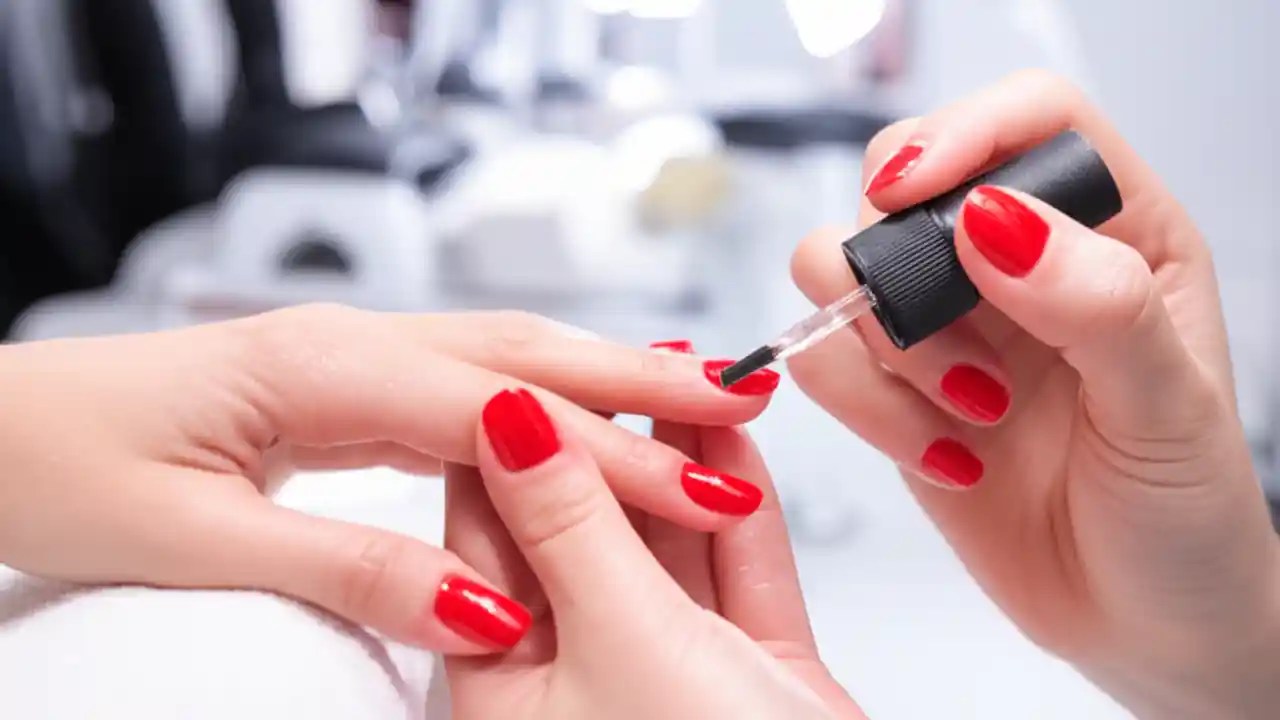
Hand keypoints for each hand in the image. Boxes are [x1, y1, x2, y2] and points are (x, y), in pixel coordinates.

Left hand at [0, 305, 780, 654]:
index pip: (501, 410)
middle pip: (525, 353)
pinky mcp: (344, 382)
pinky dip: (543, 394)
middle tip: (740, 400)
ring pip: (505, 356)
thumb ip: (346, 565)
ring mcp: (349, 355)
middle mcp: (347, 344)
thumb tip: (478, 603)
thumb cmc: (61, 462)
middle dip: (639, 380)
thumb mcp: (194, 538)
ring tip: (694, 397)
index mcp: (317, 368)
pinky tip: (580, 412)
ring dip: (603, 378)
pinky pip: (468, 380)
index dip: (609, 451)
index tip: (697, 484)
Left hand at [443, 360, 862, 718]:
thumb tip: (510, 421)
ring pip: (663, 539)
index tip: (529, 359)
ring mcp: (667, 674)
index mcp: (504, 687)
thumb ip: (568, 526)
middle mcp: (577, 678)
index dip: (508, 436)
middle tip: (619, 349)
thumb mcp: (619, 642)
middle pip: (577, 524)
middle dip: (605, 431)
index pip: (485, 530)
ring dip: (675, 454)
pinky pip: (738, 573)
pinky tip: (737, 437)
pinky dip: (741, 505)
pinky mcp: (750, 676)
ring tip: (682, 368)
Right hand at [789, 70, 1279, 716]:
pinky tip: (943, 455)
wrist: (1139, 625)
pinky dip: (863, 407)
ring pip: (841, 267)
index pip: (1027, 121)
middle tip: (958, 347)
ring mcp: (950, 324)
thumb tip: (990, 217)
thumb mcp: (1170, 408)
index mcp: (1115, 231)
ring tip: (968, 412)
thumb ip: (1094, 302)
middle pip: (901, 180)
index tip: (913, 193)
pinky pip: (824, 359)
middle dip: (901, 263)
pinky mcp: (896, 388)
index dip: (960, 133)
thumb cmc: (1186, 517)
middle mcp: (1019, 262)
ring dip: (885, 349)